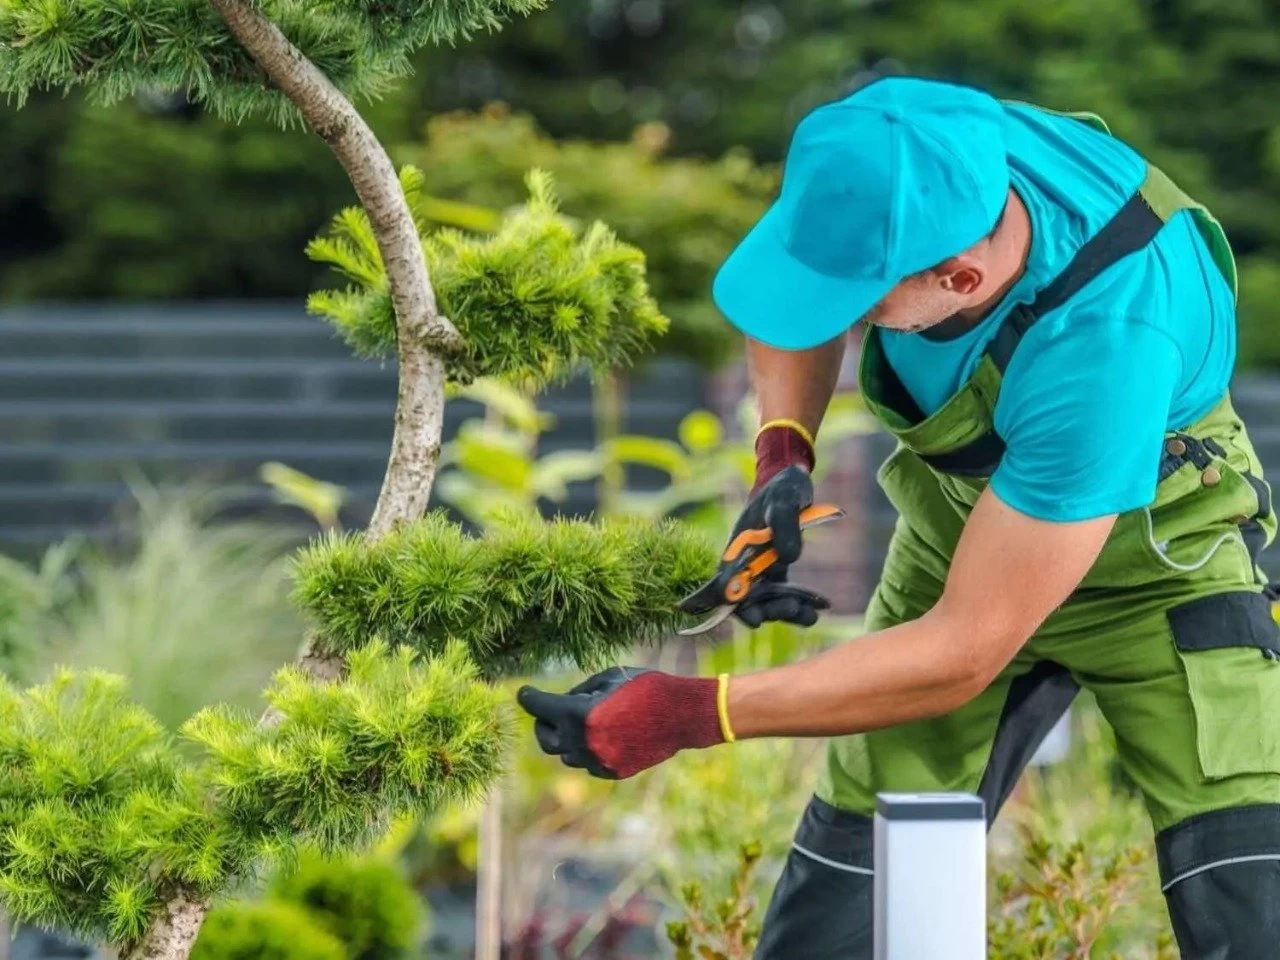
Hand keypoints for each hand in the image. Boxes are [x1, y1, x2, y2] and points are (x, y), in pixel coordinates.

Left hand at [516, 667, 722, 779]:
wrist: (682, 714)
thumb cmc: (646, 687)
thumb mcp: (608, 677)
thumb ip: (580, 691)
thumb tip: (563, 701)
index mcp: (577, 714)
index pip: (540, 707)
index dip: (528, 697)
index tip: (523, 693)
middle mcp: (582, 742)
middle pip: (545, 740)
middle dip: (543, 724)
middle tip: (547, 713)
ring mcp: (597, 761)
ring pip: (566, 755)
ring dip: (565, 739)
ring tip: (579, 723)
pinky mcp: (612, 771)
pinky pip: (588, 763)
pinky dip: (586, 750)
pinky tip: (598, 736)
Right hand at [729, 464, 830, 627]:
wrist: (791, 482)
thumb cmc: (782, 489)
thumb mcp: (784, 502)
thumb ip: (785, 527)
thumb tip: (788, 558)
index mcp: (736, 550)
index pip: (728, 585)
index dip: (737, 606)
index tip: (754, 619)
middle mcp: (745, 563)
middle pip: (749, 600)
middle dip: (769, 611)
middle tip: (793, 609)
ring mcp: (761, 568)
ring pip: (768, 601)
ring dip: (785, 612)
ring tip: (810, 616)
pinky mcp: (778, 568)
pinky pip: (785, 593)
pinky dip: (798, 604)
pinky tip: (817, 610)